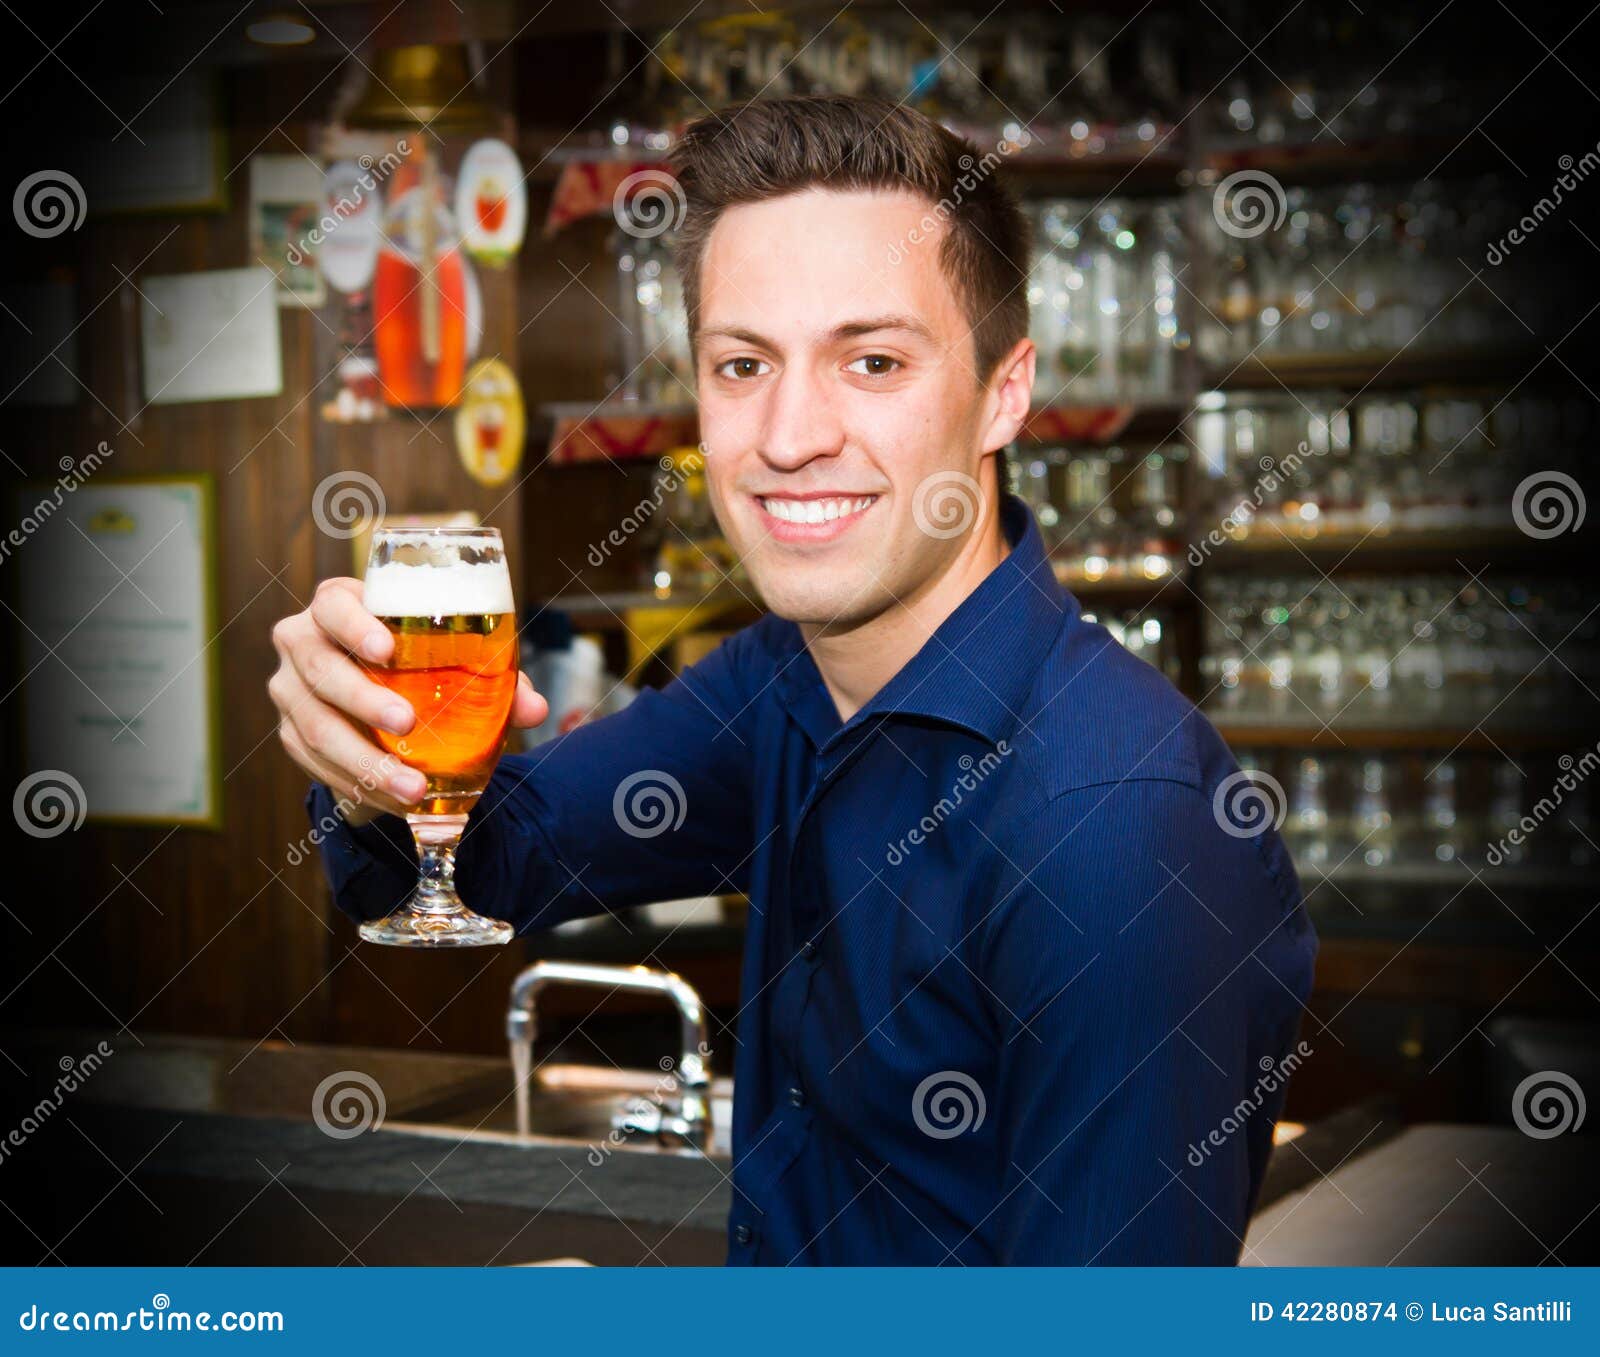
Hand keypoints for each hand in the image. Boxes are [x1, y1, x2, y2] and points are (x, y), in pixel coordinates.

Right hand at [269, 577, 547, 826]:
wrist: (375, 698)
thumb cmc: (417, 661)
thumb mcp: (453, 658)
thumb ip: (496, 677)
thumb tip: (534, 708)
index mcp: (339, 606)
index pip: (333, 605)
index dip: (354, 625)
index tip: (387, 650)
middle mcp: (302, 642)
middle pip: (321, 669)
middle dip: (363, 700)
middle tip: (408, 724)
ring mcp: (290, 691)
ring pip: (316, 727)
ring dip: (365, 762)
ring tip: (411, 786)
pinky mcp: (291, 735)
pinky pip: (318, 764)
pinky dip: (360, 785)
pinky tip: (395, 800)